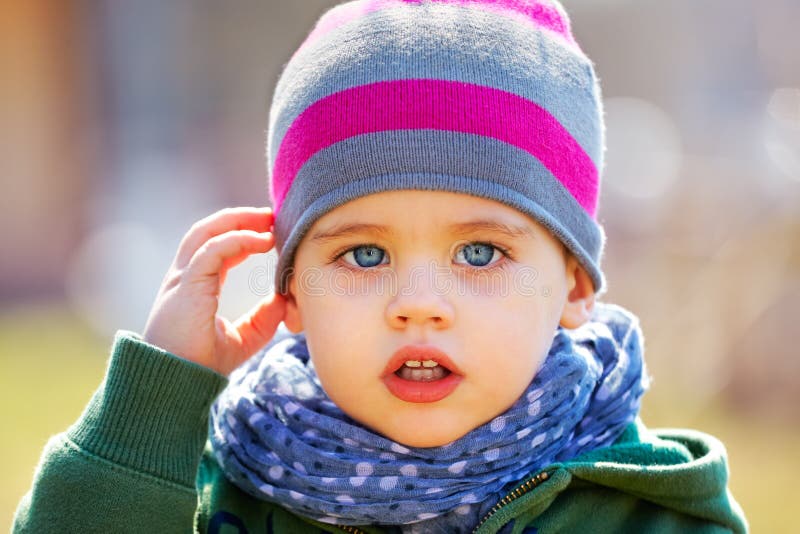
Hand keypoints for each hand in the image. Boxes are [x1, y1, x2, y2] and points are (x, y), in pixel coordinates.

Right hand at [142, 207, 286, 374]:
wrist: (177, 386)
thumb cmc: (202, 365)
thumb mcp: (242, 339)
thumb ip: (262, 319)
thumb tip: (284, 299)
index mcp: (194, 286)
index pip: (215, 247)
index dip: (241, 235)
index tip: (269, 230)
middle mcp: (185, 277)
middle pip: (208, 231)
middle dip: (239, 218)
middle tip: (271, 215)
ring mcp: (183, 279)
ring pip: (206, 233)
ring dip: (238, 220)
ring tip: (267, 219)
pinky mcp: (186, 286)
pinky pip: (211, 251)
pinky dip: (237, 240)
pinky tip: (262, 240)